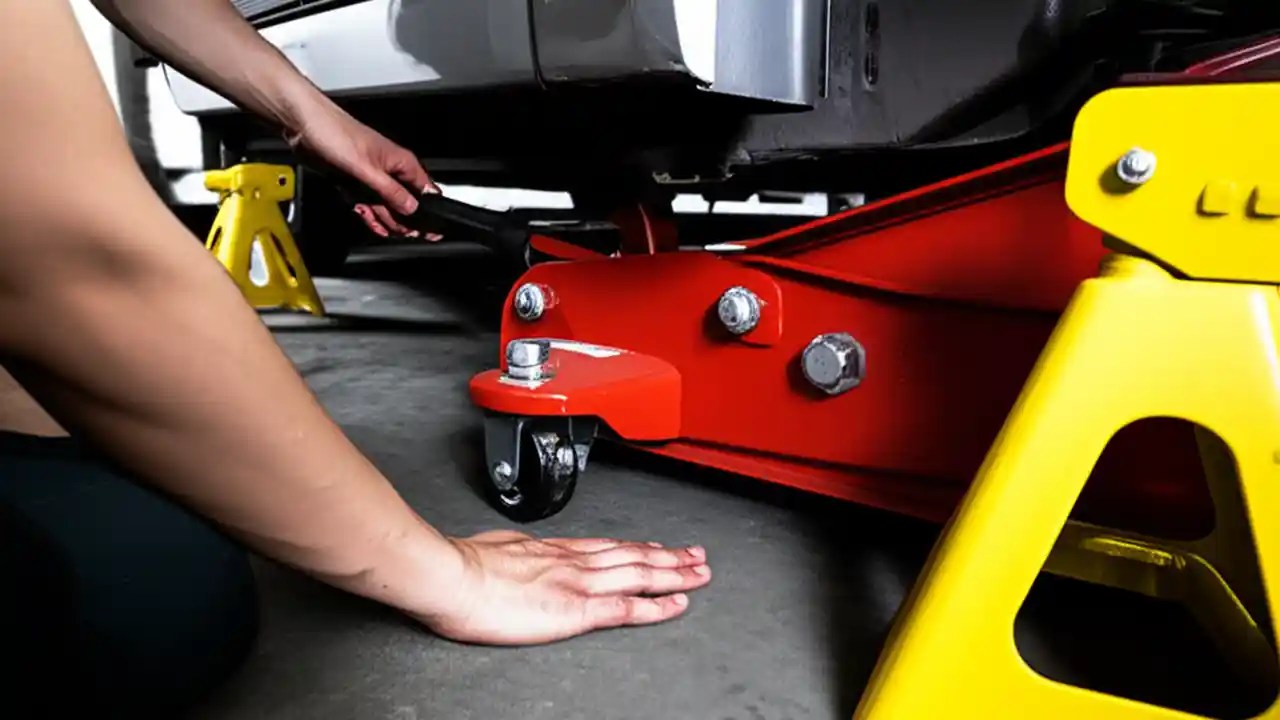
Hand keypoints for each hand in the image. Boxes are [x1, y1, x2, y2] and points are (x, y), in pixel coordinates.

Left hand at [287, 101, 439, 238]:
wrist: (305, 125)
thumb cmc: (336, 133)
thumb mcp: (368, 169)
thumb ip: (391, 192)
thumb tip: (412, 208)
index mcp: (400, 162)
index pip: (425, 190)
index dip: (430, 210)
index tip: (432, 229)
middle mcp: (389, 169)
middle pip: (406, 201)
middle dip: (407, 219)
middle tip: (409, 235)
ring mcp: (372, 175)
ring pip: (386, 204)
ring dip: (387, 219)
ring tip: (392, 233)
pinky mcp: (355, 180)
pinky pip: (367, 202)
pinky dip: (370, 214)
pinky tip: (374, 224)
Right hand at [421, 530, 711, 645]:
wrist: (450, 576)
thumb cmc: (460, 566)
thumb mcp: (492, 548)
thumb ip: (511, 554)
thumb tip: (509, 555)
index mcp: (551, 549)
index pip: (606, 546)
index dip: (636, 546)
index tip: (656, 546)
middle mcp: (572, 561)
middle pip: (632, 556)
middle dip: (668, 557)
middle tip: (696, 556)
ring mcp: (578, 583)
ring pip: (639, 575)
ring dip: (674, 574)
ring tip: (700, 574)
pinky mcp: (576, 610)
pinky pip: (626, 609)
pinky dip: (656, 606)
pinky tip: (677, 604)